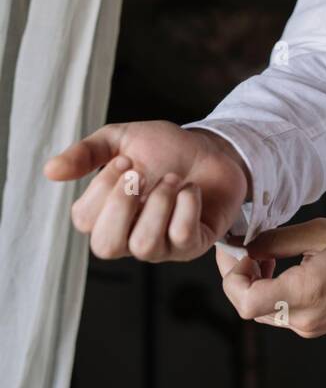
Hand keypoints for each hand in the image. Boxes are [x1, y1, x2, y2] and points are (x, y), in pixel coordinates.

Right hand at [43, 121, 249, 260]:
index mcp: (106, 214)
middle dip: (122, 205)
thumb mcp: (121, 140)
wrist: (212, 149)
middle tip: (141, 174)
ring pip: (144, 247)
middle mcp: (129, 236)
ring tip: (173, 179)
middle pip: (105, 247)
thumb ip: (86, 154)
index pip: (84, 219)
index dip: (102, 187)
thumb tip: (49, 171)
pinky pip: (182, 238)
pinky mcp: (192, 244)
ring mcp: (161, 245)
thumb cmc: (164, 150)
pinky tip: (192, 189)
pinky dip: (187, 206)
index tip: (126, 158)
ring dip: (159, 203)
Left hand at [214, 217, 325, 335]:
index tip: (240, 255)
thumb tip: (246, 244)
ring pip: (260, 311)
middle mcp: (303, 317)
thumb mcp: (321, 232)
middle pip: (247, 307)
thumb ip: (277, 240)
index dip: (233, 277)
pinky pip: (278, 313)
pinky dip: (270, 292)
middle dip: (239, 277)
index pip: (245, 302)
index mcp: (305, 292)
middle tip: (244, 249)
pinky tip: (282, 269)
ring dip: (254, 284)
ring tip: (267, 256)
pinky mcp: (313, 327)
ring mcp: (308, 327)